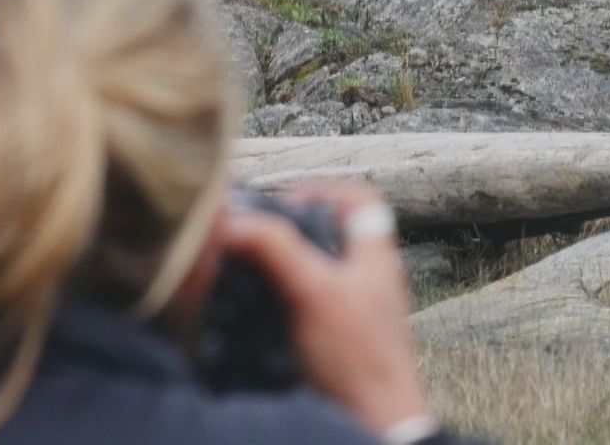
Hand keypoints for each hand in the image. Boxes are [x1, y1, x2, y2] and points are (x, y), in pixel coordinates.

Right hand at [222, 181, 432, 436]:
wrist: (372, 422)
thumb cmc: (359, 359)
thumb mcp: (314, 292)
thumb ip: (276, 250)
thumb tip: (234, 219)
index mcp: (375, 257)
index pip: (359, 199)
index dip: (321, 188)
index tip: (282, 198)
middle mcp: (366, 280)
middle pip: (329, 234)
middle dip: (289, 229)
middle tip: (253, 233)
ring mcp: (351, 312)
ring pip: (314, 272)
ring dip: (278, 267)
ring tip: (243, 269)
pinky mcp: (334, 343)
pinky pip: (302, 309)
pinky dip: (276, 304)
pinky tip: (250, 312)